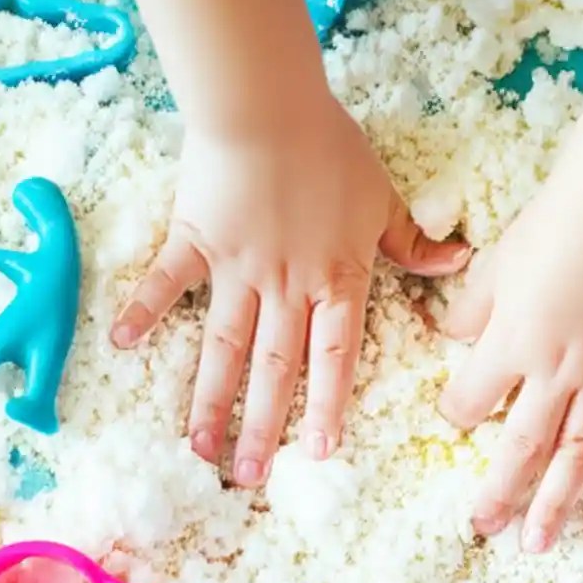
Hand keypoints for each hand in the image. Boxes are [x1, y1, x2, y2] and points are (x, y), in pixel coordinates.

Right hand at [113, 96, 469, 485]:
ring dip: (211, 400)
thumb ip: (414, 241)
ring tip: (199, 447)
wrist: (271, 105)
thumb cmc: (331, 148)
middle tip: (248, 476)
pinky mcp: (195, 241)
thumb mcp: (382, 197)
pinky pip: (167, 282)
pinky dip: (143, 311)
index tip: (317, 453)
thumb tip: (460, 263)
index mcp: (335, 278)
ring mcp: (237, 268)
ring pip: (224, 346)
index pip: (334, 357)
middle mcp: (286, 286)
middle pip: (276, 368)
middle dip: (263, 426)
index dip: (327, 406)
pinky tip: (123, 346)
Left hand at [440, 170, 582, 552]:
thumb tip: (448, 337)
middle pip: (521, 445)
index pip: (472, 400)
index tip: (455, 418)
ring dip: (557, 502)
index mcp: (511, 342)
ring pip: (579, 453)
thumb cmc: (557, 224)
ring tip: (538, 542)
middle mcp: (556, 370)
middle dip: (499, 492)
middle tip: (482, 527)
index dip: (458, 412)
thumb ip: (471, 308)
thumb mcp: (495, 263)